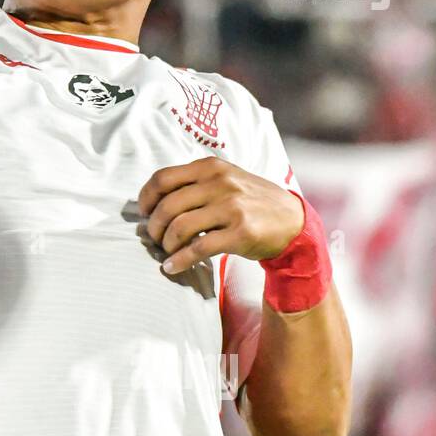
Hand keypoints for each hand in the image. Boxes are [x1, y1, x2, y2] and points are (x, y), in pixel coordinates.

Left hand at [137, 157, 303, 274]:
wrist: (292, 220)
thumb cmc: (250, 200)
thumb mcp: (226, 178)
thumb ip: (194, 182)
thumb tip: (153, 200)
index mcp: (211, 168)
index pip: (163, 178)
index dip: (146, 198)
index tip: (143, 212)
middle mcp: (220, 184)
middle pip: (168, 206)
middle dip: (153, 226)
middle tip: (154, 237)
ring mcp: (231, 208)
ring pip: (180, 227)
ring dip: (166, 244)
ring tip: (166, 251)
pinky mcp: (240, 233)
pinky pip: (198, 249)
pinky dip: (179, 261)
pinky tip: (171, 267)